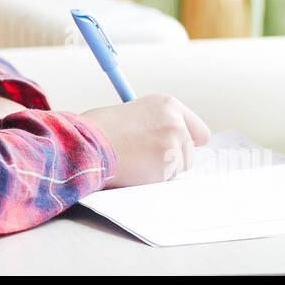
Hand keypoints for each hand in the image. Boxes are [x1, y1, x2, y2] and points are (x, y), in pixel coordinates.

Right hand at [78, 94, 210, 187]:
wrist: (86, 142)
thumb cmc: (100, 130)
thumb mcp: (134, 113)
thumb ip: (157, 124)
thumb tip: (170, 142)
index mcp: (168, 105)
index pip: (198, 131)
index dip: (187, 142)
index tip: (178, 148)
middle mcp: (175, 122)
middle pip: (191, 152)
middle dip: (173, 159)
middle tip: (146, 157)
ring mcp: (173, 144)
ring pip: (180, 168)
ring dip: (162, 170)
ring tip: (136, 161)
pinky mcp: (167, 165)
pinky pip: (167, 180)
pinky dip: (153, 179)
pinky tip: (134, 169)